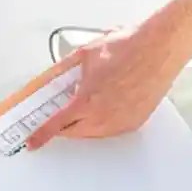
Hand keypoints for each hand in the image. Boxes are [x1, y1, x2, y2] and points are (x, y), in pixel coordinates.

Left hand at [25, 27, 177, 149]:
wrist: (158, 48)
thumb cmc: (126, 47)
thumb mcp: (83, 55)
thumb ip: (61, 71)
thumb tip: (47, 81)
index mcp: (86, 101)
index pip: (56, 124)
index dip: (41, 134)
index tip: (32, 142)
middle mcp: (104, 117)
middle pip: (74, 132)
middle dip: (63, 126)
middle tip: (59, 114)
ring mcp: (122, 122)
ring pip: (93, 134)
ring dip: (82, 126)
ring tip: (84, 105)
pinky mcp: (136, 121)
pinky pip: (111, 131)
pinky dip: (101, 124)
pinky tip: (102, 108)